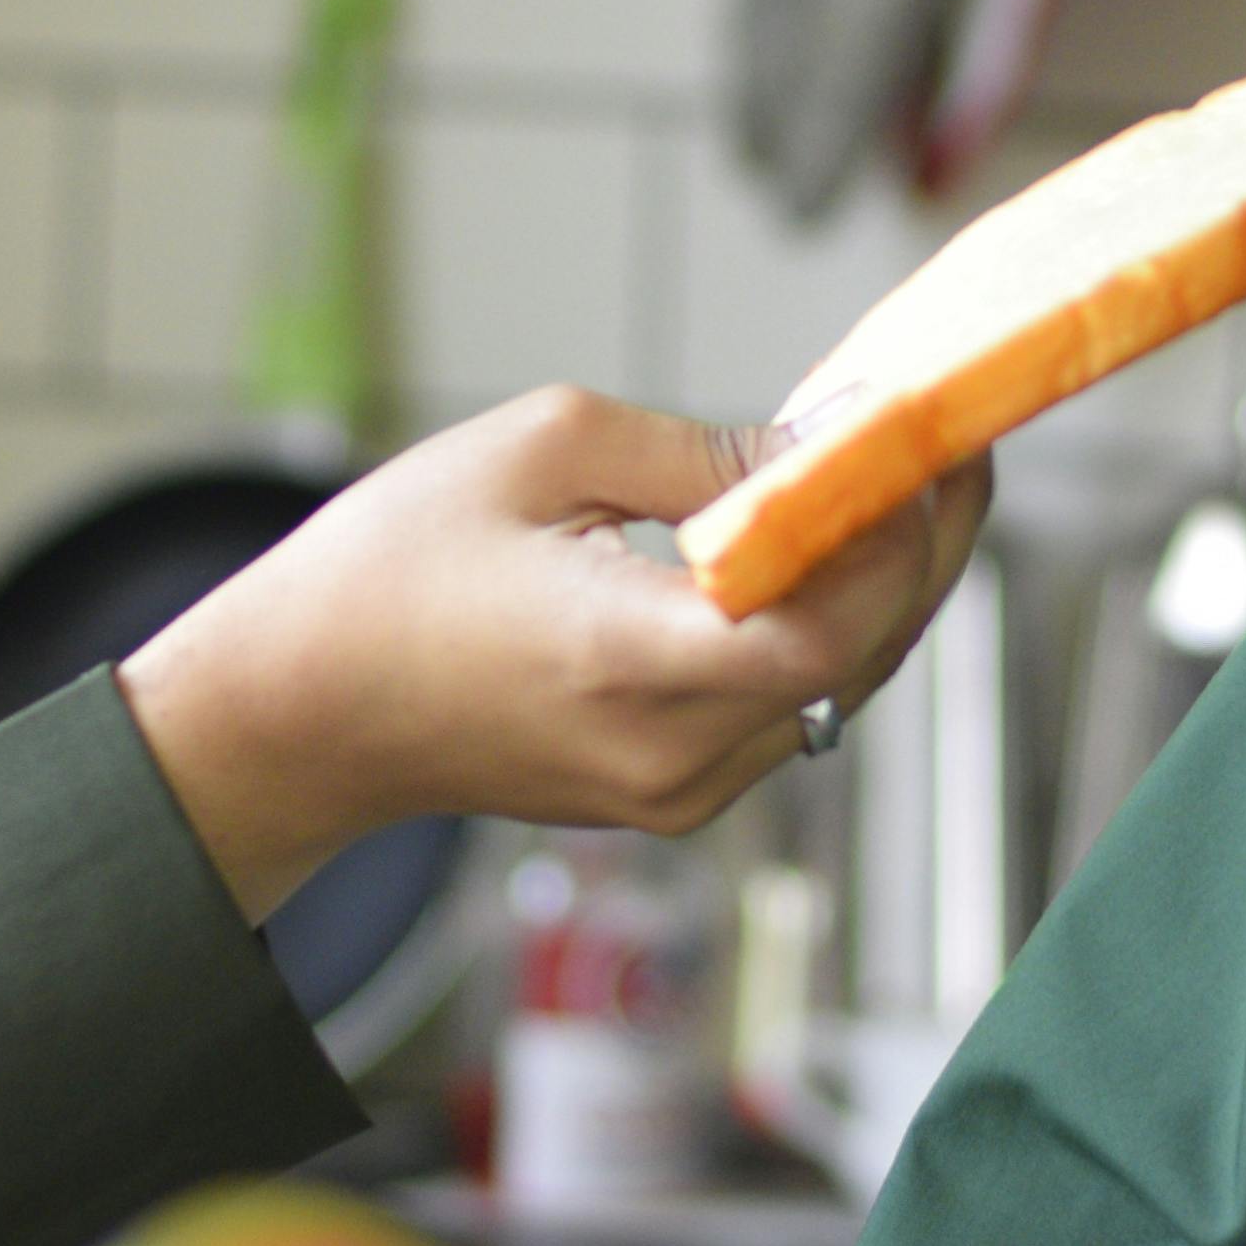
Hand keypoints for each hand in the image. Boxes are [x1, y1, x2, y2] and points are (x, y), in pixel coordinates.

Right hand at [112, 388, 987, 916]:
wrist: (301, 709)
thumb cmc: (396, 563)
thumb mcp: (545, 448)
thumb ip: (704, 455)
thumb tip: (828, 450)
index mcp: (631, 659)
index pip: (835, 623)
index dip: (908, 534)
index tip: (937, 444)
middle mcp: (669, 751)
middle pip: (861, 660)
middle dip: (918, 551)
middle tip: (943, 453)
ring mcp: (672, 794)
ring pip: (835, 693)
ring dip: (876, 593)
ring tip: (886, 490)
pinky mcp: (666, 801)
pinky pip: (787, 715)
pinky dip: (820, 635)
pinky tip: (814, 557)